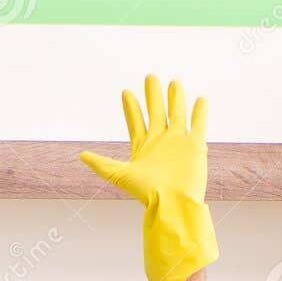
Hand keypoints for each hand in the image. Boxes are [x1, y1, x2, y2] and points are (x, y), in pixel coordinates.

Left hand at [79, 74, 217, 280]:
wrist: (172, 203)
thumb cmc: (147, 193)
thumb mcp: (120, 175)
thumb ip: (102, 164)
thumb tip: (81, 155)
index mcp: (143, 148)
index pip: (136, 122)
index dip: (131, 108)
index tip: (126, 92)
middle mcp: (161, 142)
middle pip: (156, 112)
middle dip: (153, 96)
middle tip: (150, 77)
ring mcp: (178, 142)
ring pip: (176, 114)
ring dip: (175, 98)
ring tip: (173, 82)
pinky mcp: (195, 145)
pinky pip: (198, 124)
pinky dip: (200, 112)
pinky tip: (200, 100)